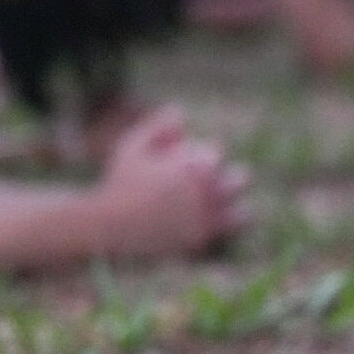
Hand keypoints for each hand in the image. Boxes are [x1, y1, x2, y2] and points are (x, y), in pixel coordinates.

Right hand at [92, 107, 251, 257]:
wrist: (110, 225)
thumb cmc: (119, 183)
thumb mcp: (132, 147)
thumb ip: (157, 126)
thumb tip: (179, 111)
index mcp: (195, 168)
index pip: (217, 153)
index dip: (209, 153)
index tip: (197, 158)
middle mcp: (207, 194)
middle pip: (240, 179)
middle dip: (233, 177)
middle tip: (219, 180)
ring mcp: (208, 220)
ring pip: (244, 212)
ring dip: (236, 205)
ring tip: (225, 204)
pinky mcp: (203, 242)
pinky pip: (227, 235)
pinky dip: (227, 228)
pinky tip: (215, 224)